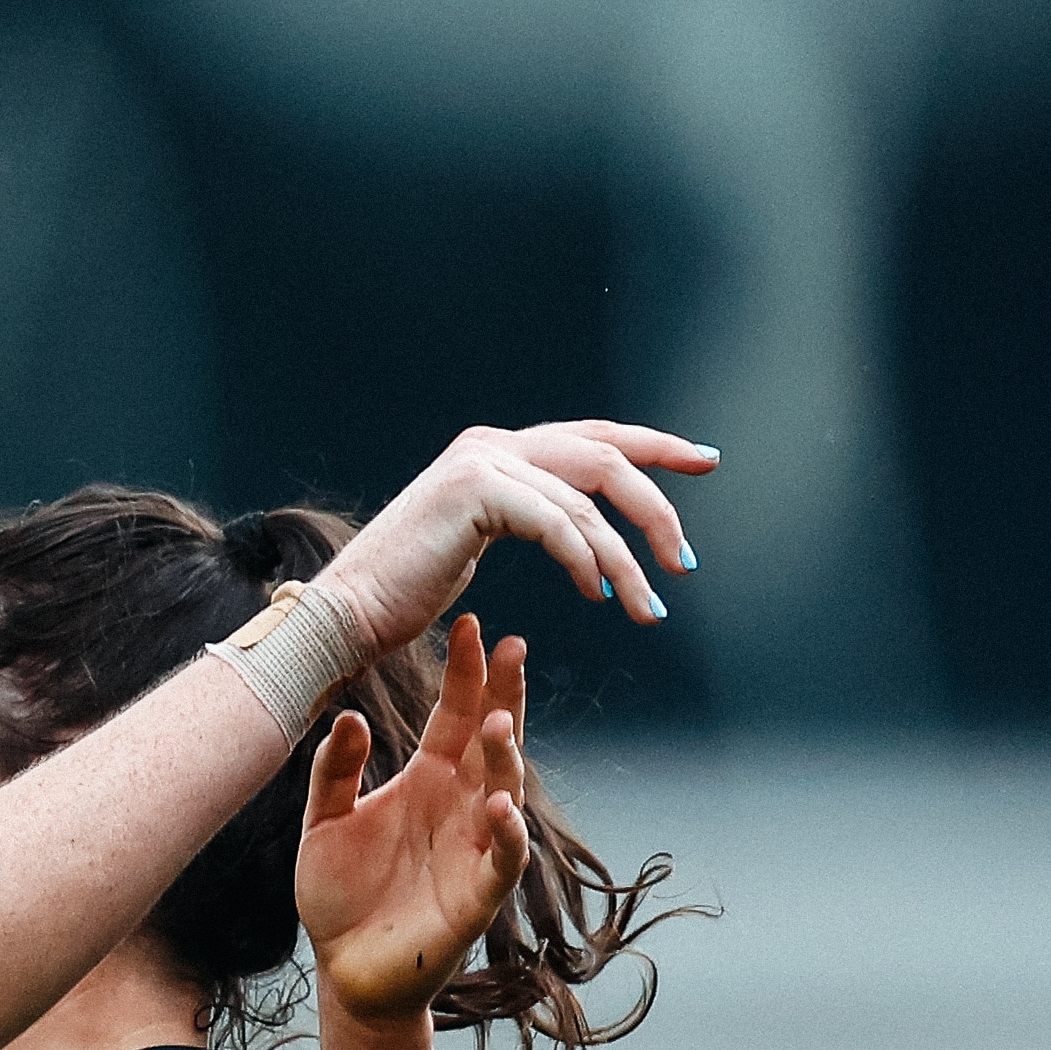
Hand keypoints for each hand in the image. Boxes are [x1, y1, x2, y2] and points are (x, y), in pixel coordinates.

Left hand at [297, 617, 530, 1029]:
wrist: (344, 967)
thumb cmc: (340, 894)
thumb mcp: (324, 821)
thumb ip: (335, 771)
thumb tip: (351, 717)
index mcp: (427, 781)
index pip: (455, 715)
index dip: (465, 673)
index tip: (471, 624)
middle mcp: (458, 806)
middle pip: (490, 741)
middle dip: (504, 695)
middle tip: (511, 646)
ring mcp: (472, 849)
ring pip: (503, 792)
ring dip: (506, 759)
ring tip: (499, 721)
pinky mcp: (476, 897)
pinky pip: (501, 861)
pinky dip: (505, 835)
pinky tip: (499, 807)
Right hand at [324, 421, 712, 656]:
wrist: (346, 612)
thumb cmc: (403, 594)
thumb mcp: (474, 542)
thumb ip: (523, 517)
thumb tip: (576, 528)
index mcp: (496, 452)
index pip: (593, 437)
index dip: (655, 448)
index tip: (704, 462)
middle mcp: (492, 446)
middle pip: (605, 457)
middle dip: (657, 507)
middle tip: (685, 561)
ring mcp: (482, 463)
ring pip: (586, 501)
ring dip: (627, 560)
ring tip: (650, 607)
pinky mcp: (475, 491)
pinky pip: (557, 523)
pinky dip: (586, 560)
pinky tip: (598, 594)